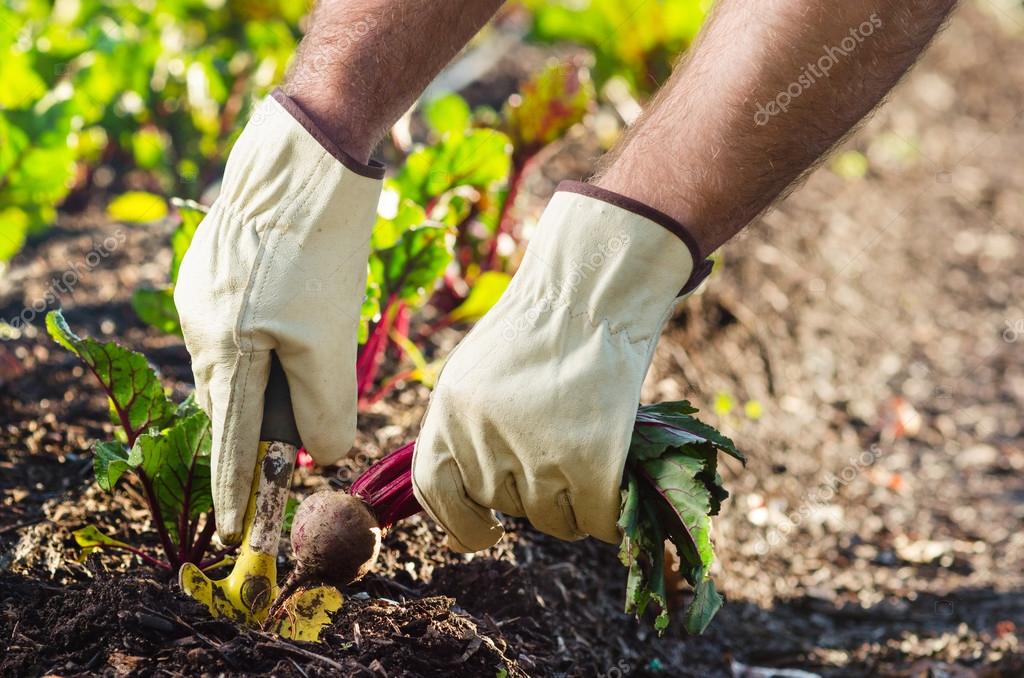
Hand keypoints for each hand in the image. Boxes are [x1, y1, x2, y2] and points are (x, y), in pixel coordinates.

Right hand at [175, 90, 383, 543]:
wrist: (305, 155)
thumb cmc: (324, 250)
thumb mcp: (330, 340)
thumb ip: (324, 410)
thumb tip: (321, 456)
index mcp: (226, 351)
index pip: (232, 439)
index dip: (235, 488)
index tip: (232, 528)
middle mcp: (201, 328)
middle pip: (246, 397)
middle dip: (285, 402)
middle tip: (325, 363)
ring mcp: (202, 294)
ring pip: (250, 358)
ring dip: (288, 360)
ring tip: (322, 315)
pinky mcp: (215, 267)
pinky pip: (247, 321)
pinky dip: (280, 328)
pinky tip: (305, 290)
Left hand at [412, 183, 710, 551]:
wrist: (592, 294)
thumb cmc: (537, 329)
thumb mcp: (475, 373)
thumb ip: (463, 428)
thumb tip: (460, 499)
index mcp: (447, 412)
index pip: (434, 492)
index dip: (457, 524)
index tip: (483, 533)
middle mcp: (482, 438)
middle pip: (502, 506)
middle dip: (529, 496)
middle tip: (558, 460)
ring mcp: (535, 454)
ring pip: (550, 520)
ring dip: (571, 506)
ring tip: (588, 465)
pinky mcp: (588, 464)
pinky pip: (595, 521)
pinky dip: (607, 517)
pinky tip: (614, 493)